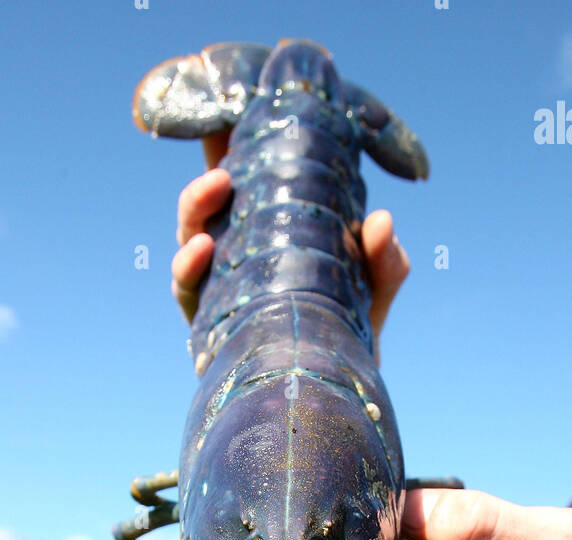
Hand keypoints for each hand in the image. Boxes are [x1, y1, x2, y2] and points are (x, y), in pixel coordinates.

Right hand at [171, 135, 410, 353]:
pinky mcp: (206, 325)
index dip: (237, 146)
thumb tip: (380, 221)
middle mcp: (238, 256)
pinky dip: (188, 267)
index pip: (247, 183)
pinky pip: (186, 290)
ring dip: (196, 208)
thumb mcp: (375, 288)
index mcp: (272, 233)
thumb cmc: (350, 332)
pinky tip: (200, 249)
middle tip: (226, 162)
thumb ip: (384, 259)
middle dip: (209, 175)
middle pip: (211, 205)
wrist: (335, 394)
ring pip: (191, 238)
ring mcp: (218, 288)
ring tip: (216, 185)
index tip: (241, 113)